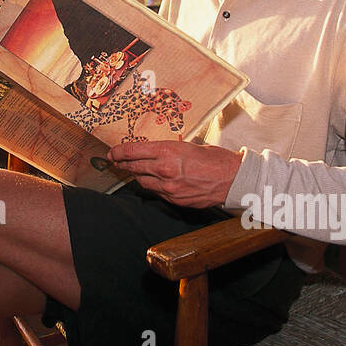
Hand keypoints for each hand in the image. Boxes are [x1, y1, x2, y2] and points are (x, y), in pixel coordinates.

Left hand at [108, 140, 242, 207]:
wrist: (233, 179)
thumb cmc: (215, 158)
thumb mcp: (188, 146)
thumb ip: (167, 150)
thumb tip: (150, 152)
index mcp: (168, 152)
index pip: (133, 151)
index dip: (118, 152)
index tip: (112, 152)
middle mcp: (165, 170)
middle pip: (133, 167)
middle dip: (121, 164)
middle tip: (115, 160)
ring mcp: (169, 188)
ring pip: (142, 181)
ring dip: (136, 175)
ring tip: (133, 170)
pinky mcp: (174, 200)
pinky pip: (156, 192)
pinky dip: (152, 185)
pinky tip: (153, 180)